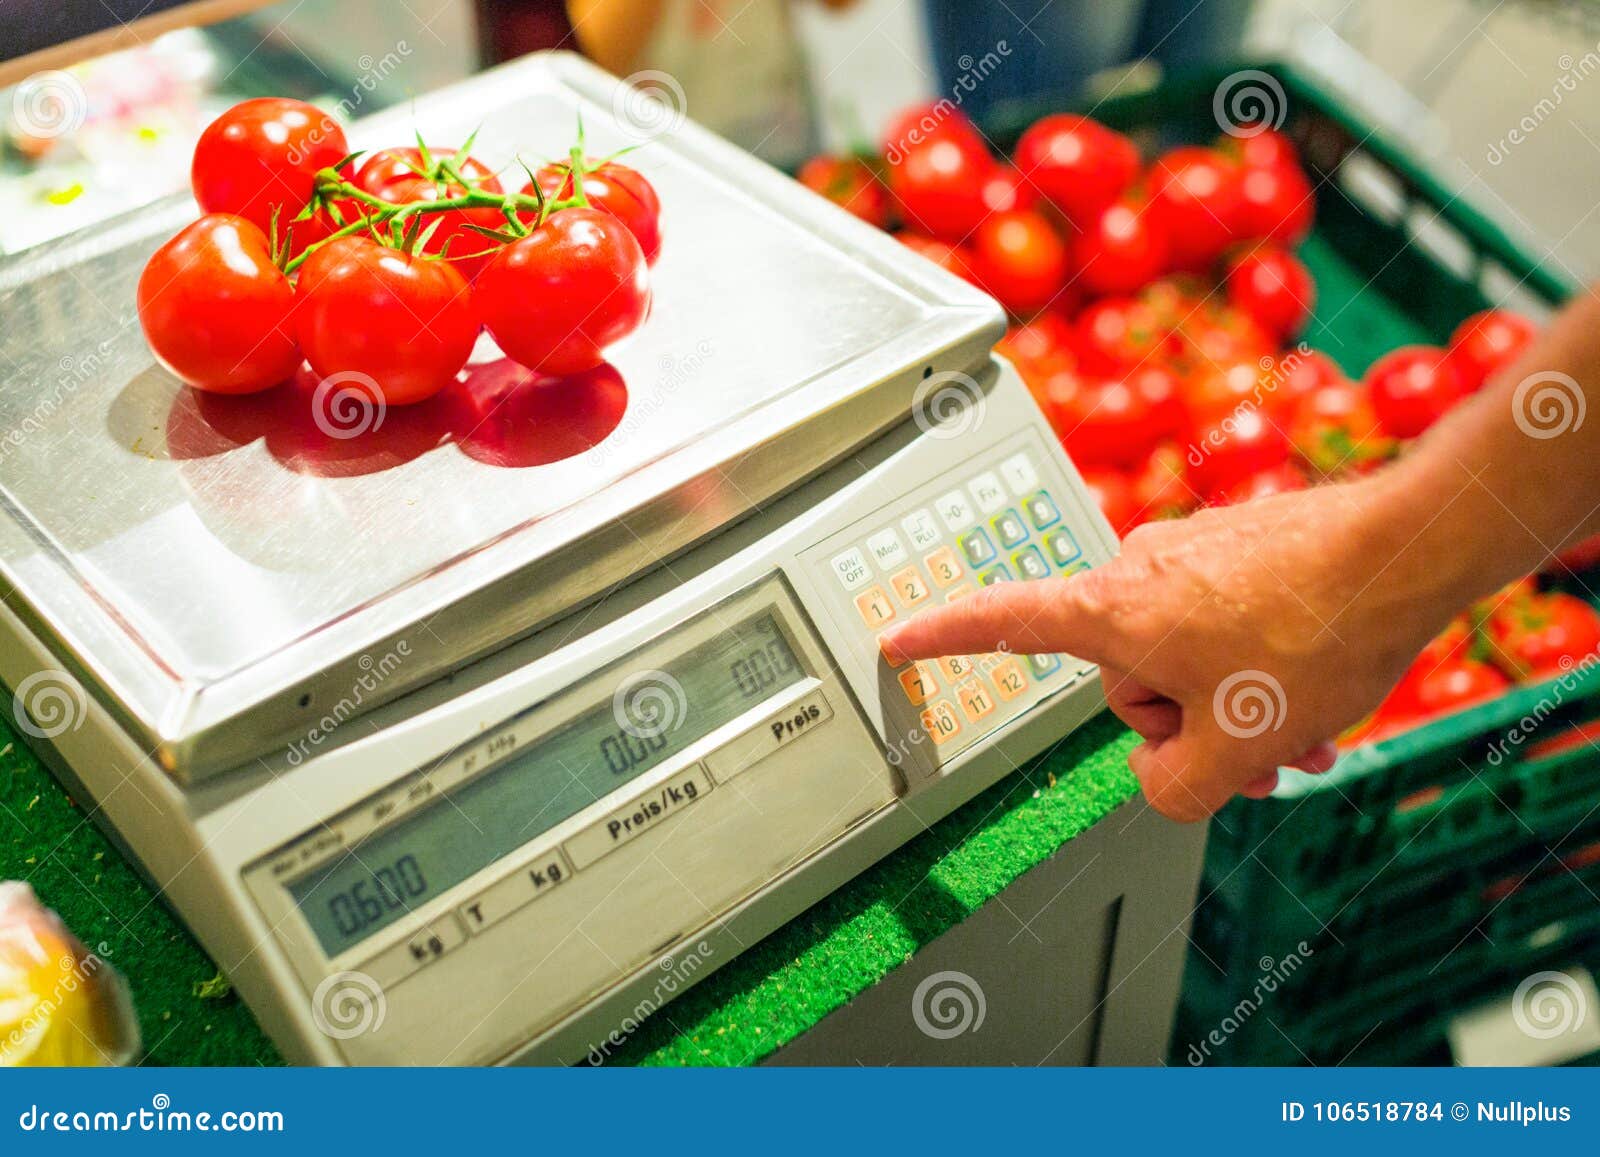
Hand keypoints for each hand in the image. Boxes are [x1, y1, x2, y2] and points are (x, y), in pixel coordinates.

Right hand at [881, 475, 1455, 820]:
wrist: (1406, 550)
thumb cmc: (1317, 634)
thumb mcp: (1235, 750)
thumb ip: (1171, 789)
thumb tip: (1160, 779)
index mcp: (1114, 612)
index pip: (1003, 622)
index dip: (941, 637)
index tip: (892, 640)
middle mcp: (1139, 570)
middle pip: (1125, 679)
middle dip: (1185, 724)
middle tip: (1251, 746)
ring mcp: (1190, 553)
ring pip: (1183, 657)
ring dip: (1232, 704)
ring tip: (1298, 727)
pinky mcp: (1235, 547)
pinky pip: (1220, 625)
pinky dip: (1254, 668)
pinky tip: (1312, 690)